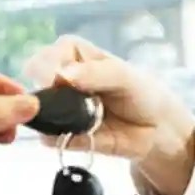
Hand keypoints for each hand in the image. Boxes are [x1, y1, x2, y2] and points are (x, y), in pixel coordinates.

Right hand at [22, 35, 194, 194]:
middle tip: (57, 103)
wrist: (158, 129)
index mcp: (74, 56)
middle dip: (42, 94)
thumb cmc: (142, 92)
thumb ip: (96, 73)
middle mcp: (62, 81)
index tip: (54, 80)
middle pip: (36, 83)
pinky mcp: (66, 136)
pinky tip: (62, 138)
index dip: (47, 66)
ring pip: (39, 112)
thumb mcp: (125, 76)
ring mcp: (61, 109)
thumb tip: (63, 75)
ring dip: (44, 117)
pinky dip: (54, 139)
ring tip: (64, 122)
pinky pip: (51, 138)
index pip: (49, 55)